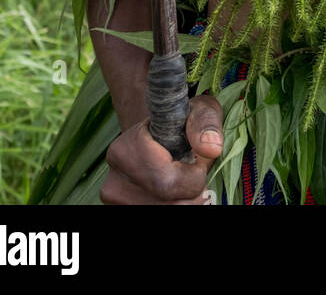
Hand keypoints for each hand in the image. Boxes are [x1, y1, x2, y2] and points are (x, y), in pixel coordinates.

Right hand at [101, 94, 223, 204]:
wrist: (156, 136)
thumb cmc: (182, 121)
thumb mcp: (199, 111)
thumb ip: (205, 124)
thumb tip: (211, 148)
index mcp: (124, 151)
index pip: (169, 183)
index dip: (196, 174)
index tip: (197, 159)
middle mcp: (114, 183)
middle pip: (172, 206)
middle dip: (193, 191)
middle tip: (192, 171)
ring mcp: (117, 204)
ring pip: (169, 212)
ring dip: (186, 199)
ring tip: (183, 179)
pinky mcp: (123, 212)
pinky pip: (162, 214)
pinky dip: (176, 204)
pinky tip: (174, 190)